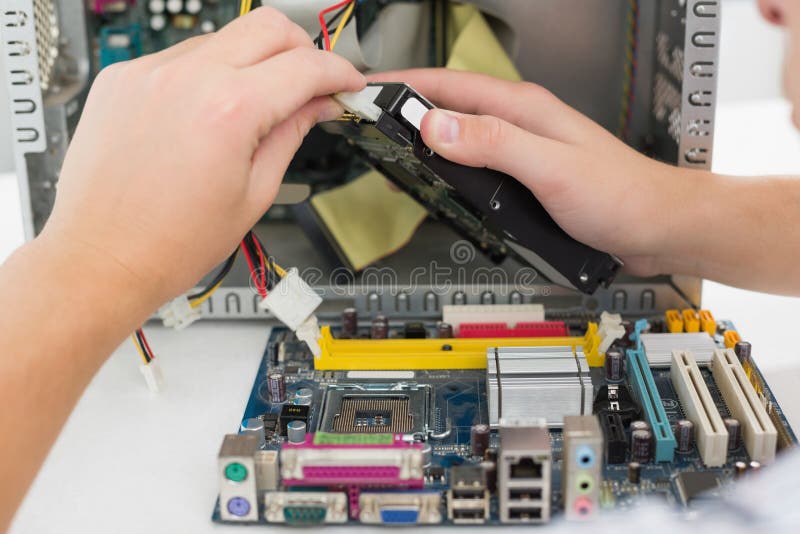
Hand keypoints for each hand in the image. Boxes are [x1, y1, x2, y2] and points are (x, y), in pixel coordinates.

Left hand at [43, 7, 364, 303]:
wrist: (102, 258)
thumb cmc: (170, 242)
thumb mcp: (255, 193)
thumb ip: (292, 135)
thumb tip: (317, 105)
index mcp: (227, 110)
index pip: (306, 66)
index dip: (340, 73)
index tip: (347, 83)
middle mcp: (186, 78)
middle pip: (269, 26)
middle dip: (303, 50)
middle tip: (311, 85)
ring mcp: (148, 72)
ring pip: (225, 37)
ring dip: (254, 62)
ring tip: (256, 108)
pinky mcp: (123, 78)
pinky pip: (182, 57)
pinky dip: (208, 74)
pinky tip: (209, 112)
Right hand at [370, 69, 700, 275]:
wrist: (656, 228)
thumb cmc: (620, 195)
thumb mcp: (550, 168)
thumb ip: (494, 144)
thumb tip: (436, 127)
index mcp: (522, 109)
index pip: (447, 86)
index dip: (403, 87)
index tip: (366, 93)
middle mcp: (518, 124)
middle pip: (447, 110)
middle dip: (403, 117)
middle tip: (368, 131)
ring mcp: (521, 151)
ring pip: (458, 140)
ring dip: (422, 148)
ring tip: (392, 162)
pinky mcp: (524, 178)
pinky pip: (473, 167)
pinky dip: (447, 174)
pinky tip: (439, 189)